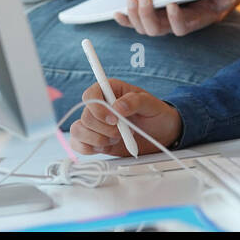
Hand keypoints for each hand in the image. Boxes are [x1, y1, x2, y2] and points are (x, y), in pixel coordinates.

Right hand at [68, 79, 182, 155]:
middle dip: (104, 129)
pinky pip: (78, 144)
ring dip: (98, 140)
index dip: (98, 109)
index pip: (90, 95)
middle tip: (121, 132)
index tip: (114, 119)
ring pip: (78, 131)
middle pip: (86, 117)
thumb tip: (117, 107)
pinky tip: (105, 147)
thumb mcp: (151, 103)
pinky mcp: (94, 140)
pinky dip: (89, 149)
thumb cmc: (156, 114)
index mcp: (110, 90)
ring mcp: (95, 124)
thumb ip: (135, 101)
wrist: (161, 133)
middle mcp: (99, 107)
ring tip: (116, 140)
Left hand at [113, 0, 237, 35]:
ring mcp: (158, 24)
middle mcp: (172, 26)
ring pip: (142, 28)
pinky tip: (116, 13)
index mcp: (190, 22)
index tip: (172, 5)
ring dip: (134, 15)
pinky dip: (124, 20)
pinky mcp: (147, 18)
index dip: (175, 20)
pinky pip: (132, 24)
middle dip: (147, 15)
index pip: (181, 28)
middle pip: (156, 30)